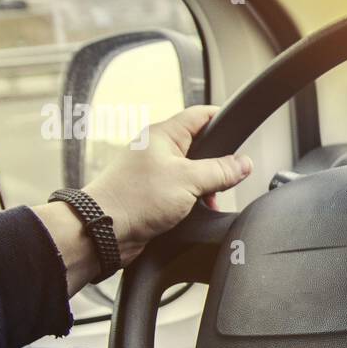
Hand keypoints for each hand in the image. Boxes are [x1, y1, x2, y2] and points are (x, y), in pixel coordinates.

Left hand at [34, 106, 251, 294]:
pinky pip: (181, 193)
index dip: (222, 118)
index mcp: (163, 135)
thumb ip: (220, 171)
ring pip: (192, 174)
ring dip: (205, 189)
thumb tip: (244, 163)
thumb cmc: (133, 199)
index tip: (240, 128)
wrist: (103, 231)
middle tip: (225, 180)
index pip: (200, 116)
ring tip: (206, 202)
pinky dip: (192, 203)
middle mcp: (157, 151)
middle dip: (217, 166)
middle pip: (200, 148)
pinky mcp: (151, 196)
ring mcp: (153, 173)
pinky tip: (194, 214)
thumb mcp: (188, 180)